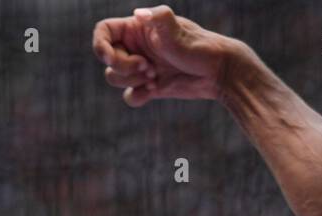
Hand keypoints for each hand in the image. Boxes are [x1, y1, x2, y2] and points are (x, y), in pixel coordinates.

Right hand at [92, 5, 249, 106]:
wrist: (221, 72)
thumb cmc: (200, 48)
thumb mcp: (179, 30)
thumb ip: (159, 18)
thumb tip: (139, 14)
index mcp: (137, 29)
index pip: (103, 32)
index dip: (100, 46)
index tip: (111, 57)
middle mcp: (137, 47)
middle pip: (108, 60)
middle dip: (124, 67)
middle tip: (149, 68)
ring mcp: (143, 68)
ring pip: (116, 78)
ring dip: (131, 81)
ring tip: (154, 77)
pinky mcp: (152, 87)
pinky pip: (131, 96)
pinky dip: (137, 97)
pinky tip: (153, 91)